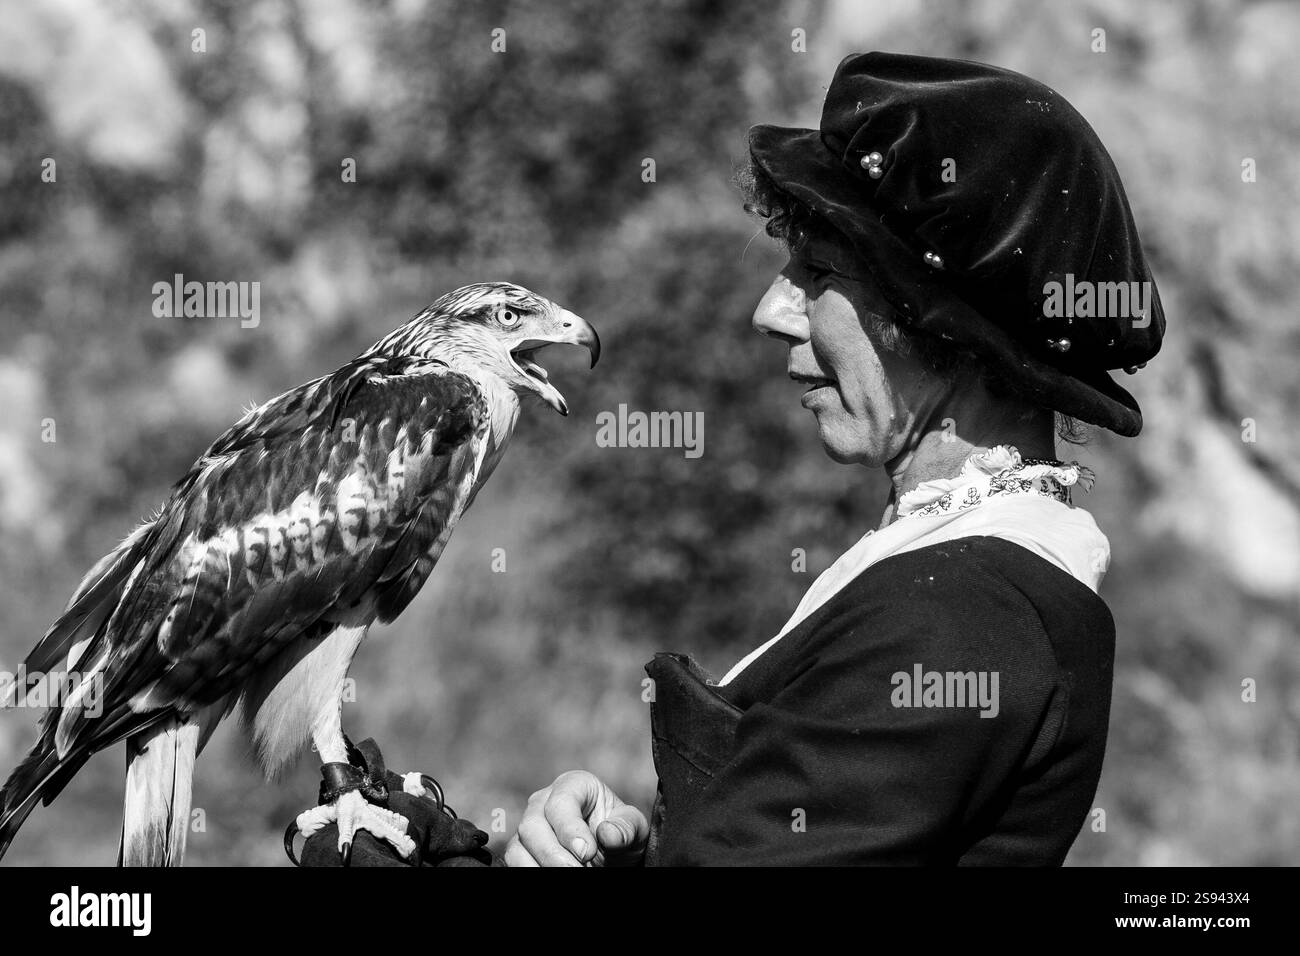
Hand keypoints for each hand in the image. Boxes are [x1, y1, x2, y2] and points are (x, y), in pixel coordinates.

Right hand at [504, 770, 647, 866]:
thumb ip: (625, 829)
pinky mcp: (521, 848)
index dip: (570, 830)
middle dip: (553, 854)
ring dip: (541, 866)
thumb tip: (607, 834)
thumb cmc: (621, 834)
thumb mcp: (634, 829)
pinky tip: (553, 878)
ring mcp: (529, 825)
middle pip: (532, 825)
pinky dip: (531, 871)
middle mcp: (543, 801)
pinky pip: (515, 862)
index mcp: (573, 785)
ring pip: (518, 846)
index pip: (560, 803)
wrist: (610, 853)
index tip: (587, 853)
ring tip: (568, 877)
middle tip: (576, 873)